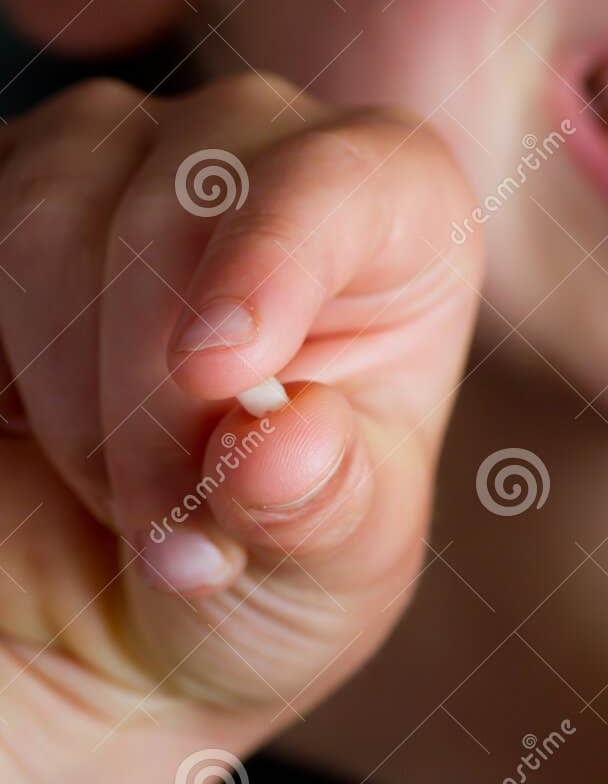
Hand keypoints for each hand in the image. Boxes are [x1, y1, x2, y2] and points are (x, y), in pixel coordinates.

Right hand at [0, 73, 479, 783]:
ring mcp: (117, 162)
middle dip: (153, 383)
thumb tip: (284, 443)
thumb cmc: (275, 572)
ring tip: (115, 490)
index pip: (348, 179)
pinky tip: (26, 429)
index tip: (219, 371)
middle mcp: (261, 161)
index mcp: (396, 226)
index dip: (278, 257)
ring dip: (65, 386)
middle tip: (166, 515)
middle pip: (180, 196)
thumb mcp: (328, 574)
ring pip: (46, 211)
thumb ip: (322, 511)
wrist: (129, 621)